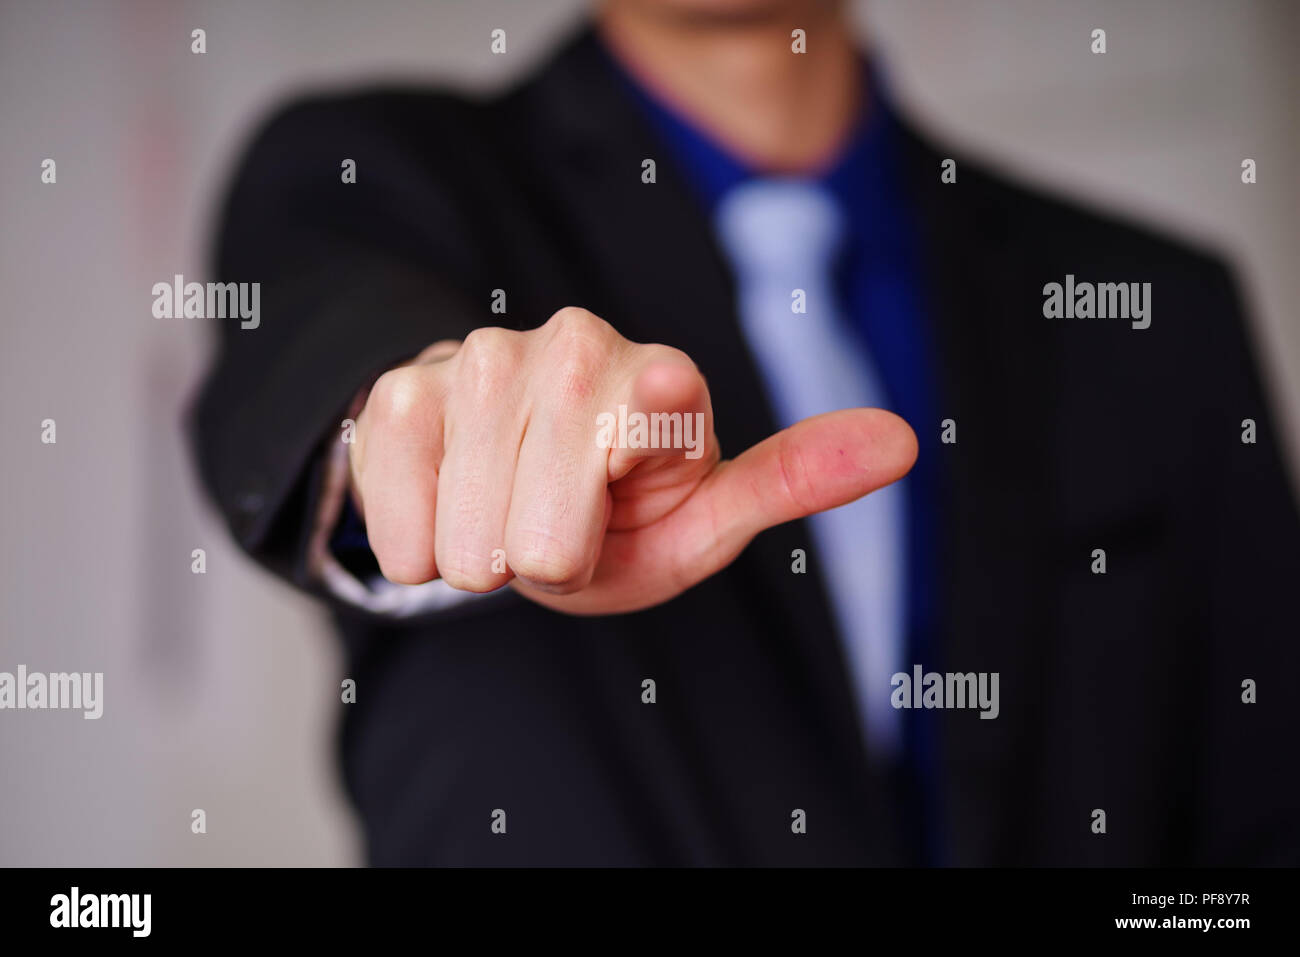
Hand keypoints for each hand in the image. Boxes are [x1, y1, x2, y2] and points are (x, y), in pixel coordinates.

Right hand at [349, 307, 916, 614]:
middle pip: (542, 536)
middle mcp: (572, 344)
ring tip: (504, 516)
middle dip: (545, 561)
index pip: (648, 450)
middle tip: (556, 530)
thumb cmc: (611, 510)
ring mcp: (479, 359)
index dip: (607, 527)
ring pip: (468, 537)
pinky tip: (448, 505)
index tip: (610, 504)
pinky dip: (421, 545)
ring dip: (483, 556)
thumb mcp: (699, 515)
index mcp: (661, 374)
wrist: (499, 485)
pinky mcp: (398, 390)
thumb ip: (788, 480)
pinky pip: (397, 518)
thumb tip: (904, 442)